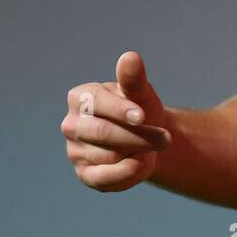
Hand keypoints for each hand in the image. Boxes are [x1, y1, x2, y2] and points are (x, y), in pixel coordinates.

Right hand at [61, 51, 170, 192]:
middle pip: (103, 132)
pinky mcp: (85, 174)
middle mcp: (71, 124)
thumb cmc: (140, 109)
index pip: (97, 103)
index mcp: (80, 97)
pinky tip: (141, 164)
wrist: (147, 138)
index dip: (122, 110)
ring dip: (137, 152)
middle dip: (138, 136)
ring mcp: (74, 151)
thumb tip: (130, 57)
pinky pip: (104, 179)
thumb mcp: (141, 93)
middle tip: (165, 139)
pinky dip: (127, 173)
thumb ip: (134, 79)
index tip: (144, 115)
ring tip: (150, 146)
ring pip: (109, 156)